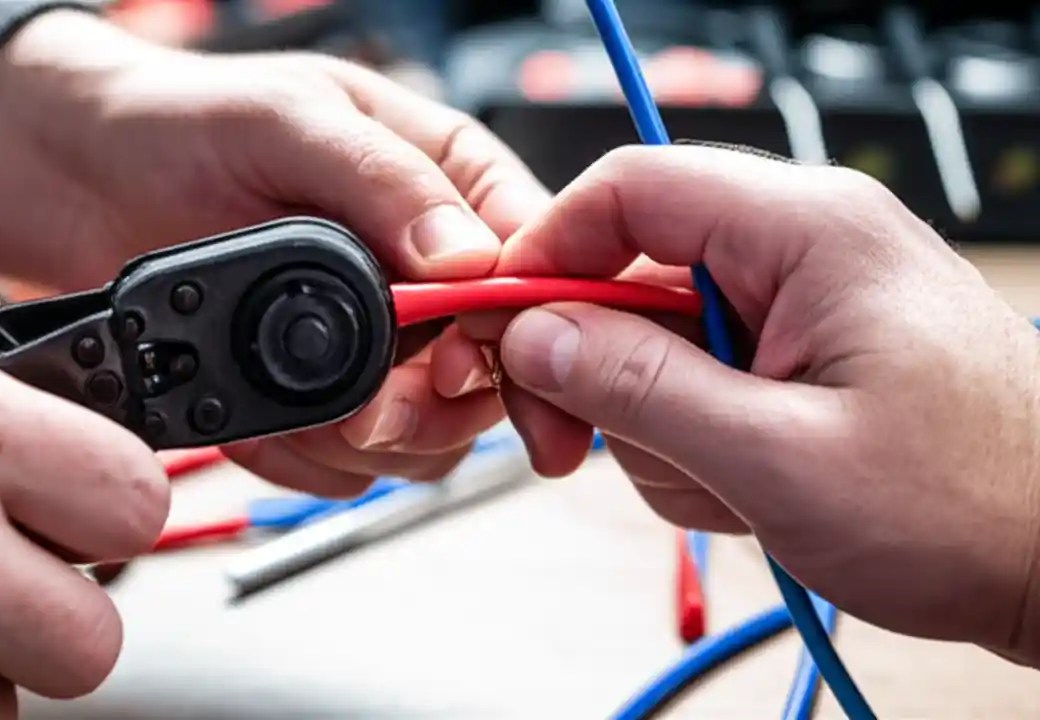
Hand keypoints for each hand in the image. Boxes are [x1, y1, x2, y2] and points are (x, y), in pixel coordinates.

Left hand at [0, 11, 549, 493]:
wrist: (77, 176)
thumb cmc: (182, 119)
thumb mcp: (289, 119)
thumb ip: (384, 182)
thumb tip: (469, 258)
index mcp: (447, 183)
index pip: (528, 270)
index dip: (515, 333)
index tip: (459, 362)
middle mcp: (423, 270)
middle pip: (488, 374)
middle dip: (435, 409)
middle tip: (376, 412)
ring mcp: (373, 340)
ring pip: (427, 435)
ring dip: (371, 445)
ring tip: (307, 414)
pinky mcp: (315, 392)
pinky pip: (347, 461)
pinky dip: (306, 460)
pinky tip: (263, 424)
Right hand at [462, 145, 1039, 664]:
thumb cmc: (971, 508)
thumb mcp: (775, 459)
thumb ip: (638, 391)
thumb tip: (532, 336)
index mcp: (806, 231)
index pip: (628, 190)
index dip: (544, 254)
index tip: (497, 330)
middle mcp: (803, 246)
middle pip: (629, 270)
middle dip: (590, 365)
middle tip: (567, 446)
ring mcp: (802, 300)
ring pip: (653, 338)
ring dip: (651, 422)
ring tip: (720, 483)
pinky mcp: (801, 350)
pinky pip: (698, 376)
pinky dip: (693, 439)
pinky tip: (745, 483)